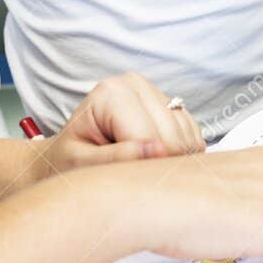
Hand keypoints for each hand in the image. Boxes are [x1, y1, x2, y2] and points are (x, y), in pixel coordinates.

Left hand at [38, 73, 205, 173]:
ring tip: (135, 166)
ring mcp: (156, 93)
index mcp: (111, 92)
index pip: (148, 137)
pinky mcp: (171, 109)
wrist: (68, 156)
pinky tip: (152, 162)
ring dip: (169, 163)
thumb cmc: (68, 162)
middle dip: (156, 166)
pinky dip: (180, 158)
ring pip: (187, 140)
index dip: (140, 168)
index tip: (117, 178)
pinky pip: (194, 140)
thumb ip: (114, 158)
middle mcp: (136, 84)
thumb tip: (155, 151)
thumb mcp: (79, 165)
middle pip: (172, 138)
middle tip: (126, 175)